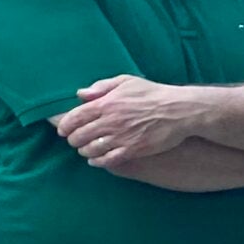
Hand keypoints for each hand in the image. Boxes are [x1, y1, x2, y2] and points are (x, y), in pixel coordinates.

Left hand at [54, 75, 196, 167]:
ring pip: (91, 149)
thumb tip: (80, 94)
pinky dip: (97, 161)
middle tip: (74, 141)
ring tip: (84, 150)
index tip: (62, 131)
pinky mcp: (133, 149)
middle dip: (73, 140)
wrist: (180, 110)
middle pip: (80, 135)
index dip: (65, 126)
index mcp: (105, 104)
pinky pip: (108, 160)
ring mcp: (121, 137)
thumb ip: (101, 87)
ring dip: (84, 151)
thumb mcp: (126, 82)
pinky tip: (95, 160)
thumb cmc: (153, 93)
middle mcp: (110, 121)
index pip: (75, 118)